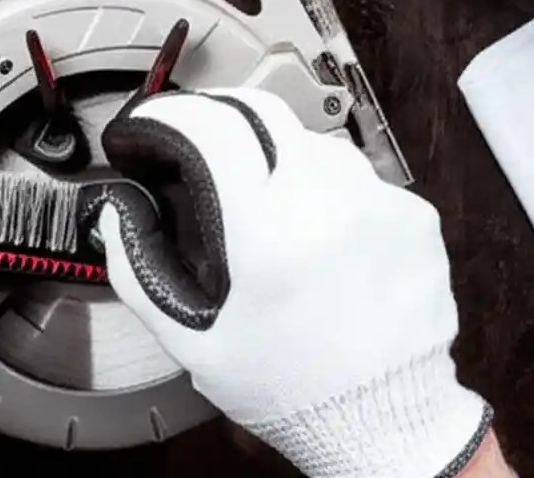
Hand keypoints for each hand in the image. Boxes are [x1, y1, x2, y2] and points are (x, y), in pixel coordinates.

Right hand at [97, 89, 492, 477]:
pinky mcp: (414, 215)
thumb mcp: (194, 343)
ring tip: (259, 201)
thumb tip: (119, 216)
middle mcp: (331, 204)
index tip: (150, 127)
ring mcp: (380, 204)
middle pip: (261, 111)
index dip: (168, 115)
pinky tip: (313, 230)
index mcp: (270, 234)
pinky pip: (355, 175)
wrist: (386, 423)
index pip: (212, 127)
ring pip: (311, 140)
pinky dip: (324, 188)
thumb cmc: (291, 390)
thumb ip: (141, 272)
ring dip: (274, 154)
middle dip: (216, 118)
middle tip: (193, 143)